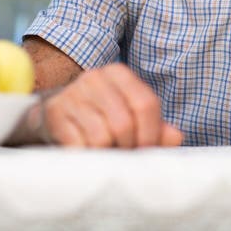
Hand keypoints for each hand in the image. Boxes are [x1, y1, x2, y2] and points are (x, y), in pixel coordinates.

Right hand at [40, 64, 182, 147]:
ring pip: (101, 136)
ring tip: (104, 152)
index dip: (151, 134)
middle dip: (128, 148)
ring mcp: (72, 94)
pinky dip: (86, 155)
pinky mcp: (54, 113)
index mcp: (119, 73)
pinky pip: (78, 145)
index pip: (146, 103)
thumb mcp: (129, 115)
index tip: (148, 151)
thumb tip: (176, 138)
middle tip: (125, 156)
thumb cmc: (100, 115)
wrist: (54, 113)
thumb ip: (155, 127)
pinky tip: (85, 151)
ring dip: (106, 153)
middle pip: (124, 123)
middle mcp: (95, 78)